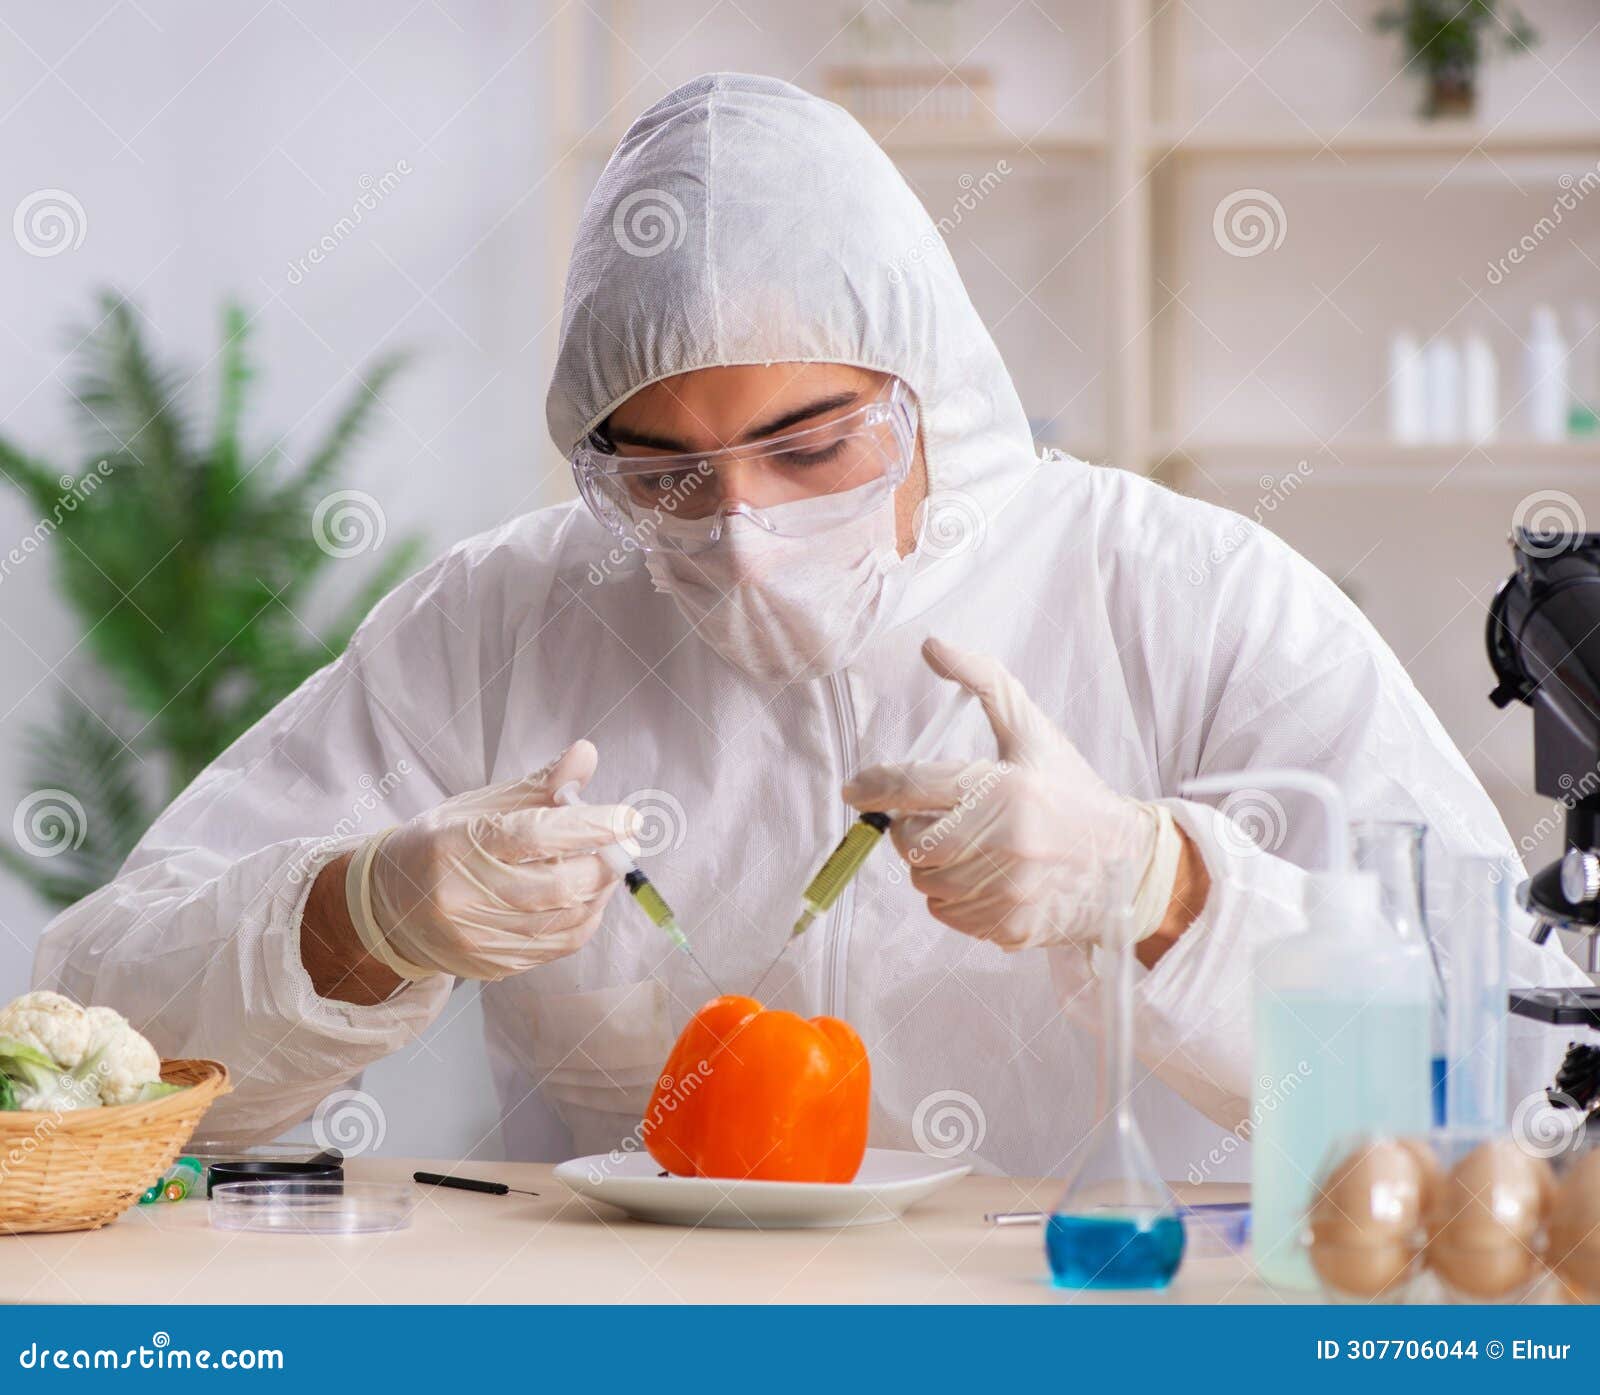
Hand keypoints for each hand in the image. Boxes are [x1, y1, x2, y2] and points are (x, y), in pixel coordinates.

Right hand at [346, 740, 638, 980]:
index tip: (628, 818)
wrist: (386, 907)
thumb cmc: (439, 845)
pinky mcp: (491, 966)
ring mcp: (477, 937)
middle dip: (603, 865)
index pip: (535, 835)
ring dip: (599, 892)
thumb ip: (537, 785)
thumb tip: (586, 755)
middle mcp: (463, 896)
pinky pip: (558, 946)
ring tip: (604, 867)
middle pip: (558, 886)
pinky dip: (584, 918)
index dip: (589, 826)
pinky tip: (585, 897)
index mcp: (457, 843)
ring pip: (565, 921)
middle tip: (621, 846)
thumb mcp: (477, 806)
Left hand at [843, 638, 1180, 951]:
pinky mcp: (1010, 926)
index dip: (874, 787)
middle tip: (936, 818)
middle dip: (911, 829)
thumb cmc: (1071, 791)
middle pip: (911, 842)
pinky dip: (951, 896)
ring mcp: (1009, 889)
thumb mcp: (1031, 730)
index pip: (913, 786)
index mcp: (1006, 787)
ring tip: (969, 846)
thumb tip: (931, 645)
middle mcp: (1006, 841)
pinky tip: (983, 876)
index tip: (857, 788)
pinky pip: (946, 914)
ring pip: (925, 881)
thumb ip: (982, 681)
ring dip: (932, 864)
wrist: (1128, 863)